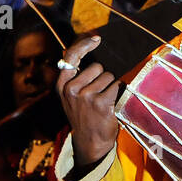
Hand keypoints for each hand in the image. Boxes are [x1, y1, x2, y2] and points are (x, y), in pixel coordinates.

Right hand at [55, 35, 120, 166]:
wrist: (91, 142)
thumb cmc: (85, 115)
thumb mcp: (72, 96)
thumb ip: (75, 76)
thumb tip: (81, 49)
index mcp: (62, 86)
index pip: (71, 57)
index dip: (84, 45)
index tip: (96, 38)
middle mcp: (71, 90)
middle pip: (97, 67)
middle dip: (102, 78)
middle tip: (98, 96)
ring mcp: (86, 96)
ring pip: (109, 77)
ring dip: (111, 87)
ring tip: (104, 103)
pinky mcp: (101, 103)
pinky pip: (117, 86)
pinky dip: (119, 93)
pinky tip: (112, 105)